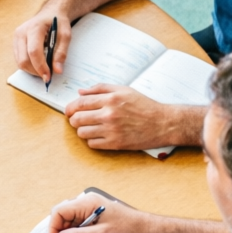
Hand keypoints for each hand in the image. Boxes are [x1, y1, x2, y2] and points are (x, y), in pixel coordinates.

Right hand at [13, 11, 70, 80]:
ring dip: (32, 70)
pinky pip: (19, 60)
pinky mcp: (15, 42)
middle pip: (24, 60)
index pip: (34, 52)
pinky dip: (29, 65)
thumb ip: (61, 52)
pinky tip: (39, 62)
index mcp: (34, 28)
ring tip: (45, 67)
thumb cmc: (58, 22)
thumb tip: (57, 70)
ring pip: (20, 62)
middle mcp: (21, 32)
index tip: (48, 77)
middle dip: (36, 71)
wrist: (50, 12)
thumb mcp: (65, 34)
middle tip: (48, 75)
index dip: (40, 67)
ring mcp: (16, 37)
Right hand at [47, 194, 147, 232]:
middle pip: (63, 219)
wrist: (144, 230)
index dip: (53, 229)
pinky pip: (78, 228)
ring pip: (69, 225)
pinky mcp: (93, 218)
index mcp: (86, 203)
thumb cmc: (127, 230)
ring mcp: (89, 211)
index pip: (59, 212)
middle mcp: (85, 204)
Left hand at [66, 84, 182, 150]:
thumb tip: (80, 92)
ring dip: (83, 131)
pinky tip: (99, 136)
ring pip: (82, 133)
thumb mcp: (124, 90)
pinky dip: (92, 140)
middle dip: (74, 120)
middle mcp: (109, 114)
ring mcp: (112, 130)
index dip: (70, 108)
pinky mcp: (116, 143)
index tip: (69, 111)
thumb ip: (101, 88)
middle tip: (78, 120)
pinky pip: (92, 144)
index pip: (80, 103)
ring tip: (90, 128)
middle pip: (77, 119)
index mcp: (110, 99)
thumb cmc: (144, 105)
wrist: (163, 123)